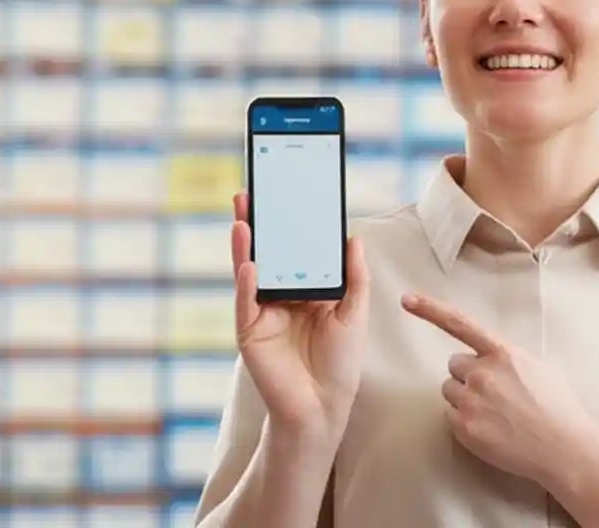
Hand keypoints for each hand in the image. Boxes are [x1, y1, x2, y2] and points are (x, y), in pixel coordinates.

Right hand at [231, 191, 370, 439]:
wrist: (323, 406)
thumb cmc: (340, 363)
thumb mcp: (354, 313)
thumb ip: (354, 277)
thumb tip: (354, 238)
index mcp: (303, 289)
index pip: (293, 250)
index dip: (289, 224)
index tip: (286, 194)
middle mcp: (278, 296)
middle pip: (266, 253)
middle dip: (258, 224)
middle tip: (251, 193)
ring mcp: (261, 312)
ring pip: (250, 271)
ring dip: (245, 245)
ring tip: (243, 217)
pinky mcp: (249, 331)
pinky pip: (245, 301)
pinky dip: (245, 282)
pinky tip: (249, 262)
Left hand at [401, 292, 595, 486]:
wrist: (565, 449)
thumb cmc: (558, 408)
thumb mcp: (538, 368)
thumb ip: (508, 357)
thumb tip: (491, 356)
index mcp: (503, 353)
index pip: (459, 324)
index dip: (430, 310)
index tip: (407, 300)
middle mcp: (482, 373)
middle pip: (454, 365)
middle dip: (468, 376)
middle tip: (494, 395)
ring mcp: (471, 401)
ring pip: (450, 390)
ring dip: (464, 398)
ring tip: (495, 414)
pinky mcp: (464, 427)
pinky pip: (449, 416)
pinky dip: (464, 422)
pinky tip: (490, 429)